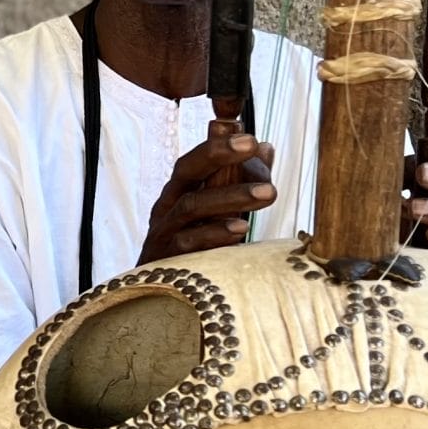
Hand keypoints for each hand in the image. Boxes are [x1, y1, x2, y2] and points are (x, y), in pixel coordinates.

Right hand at [139, 124, 277, 261]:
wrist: (159, 292)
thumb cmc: (192, 246)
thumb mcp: (215, 210)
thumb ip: (240, 179)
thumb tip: (265, 146)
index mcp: (179, 190)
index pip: (196, 159)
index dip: (219, 144)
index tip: (249, 136)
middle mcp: (167, 205)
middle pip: (186, 171)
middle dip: (218, 154)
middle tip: (251, 145)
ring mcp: (165, 231)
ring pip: (192, 205)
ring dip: (232, 196)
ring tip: (268, 193)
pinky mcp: (167, 258)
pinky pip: (189, 242)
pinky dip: (215, 234)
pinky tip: (241, 229)